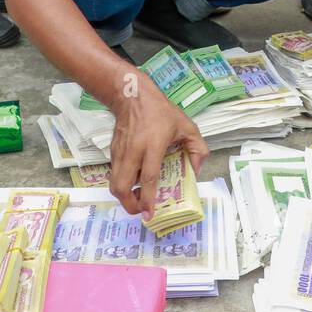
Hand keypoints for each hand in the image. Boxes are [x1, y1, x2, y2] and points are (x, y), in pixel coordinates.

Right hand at [108, 79, 207, 217]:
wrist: (133, 97)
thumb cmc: (162, 112)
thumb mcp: (187, 127)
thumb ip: (198, 149)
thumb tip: (195, 171)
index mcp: (153, 145)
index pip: (148, 177)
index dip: (148, 199)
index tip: (149, 214)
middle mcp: (133, 152)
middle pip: (122, 186)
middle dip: (130, 205)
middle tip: (141, 210)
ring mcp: (120, 152)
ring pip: (114, 183)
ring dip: (125, 197)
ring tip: (139, 198)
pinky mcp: (112, 152)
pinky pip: (114, 174)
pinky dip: (122, 183)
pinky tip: (135, 182)